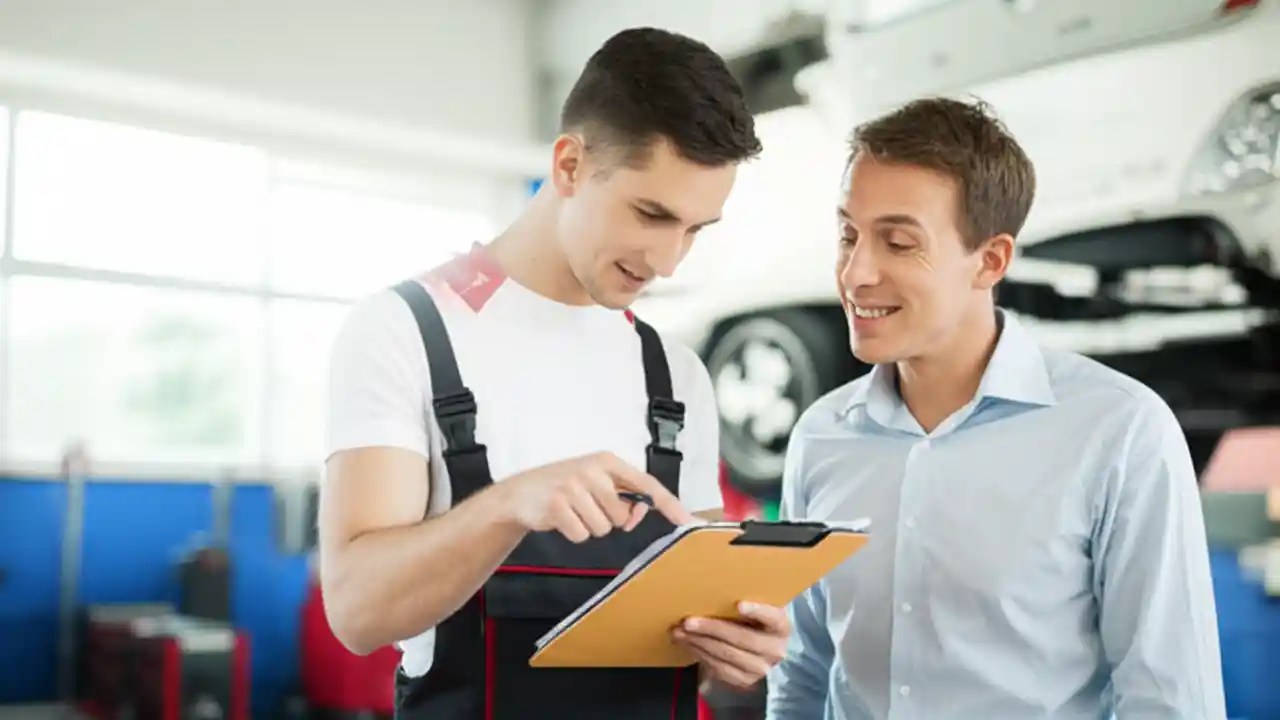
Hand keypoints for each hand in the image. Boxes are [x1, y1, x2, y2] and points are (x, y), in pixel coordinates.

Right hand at [496, 451, 696, 542]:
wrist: (521, 493)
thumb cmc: (566, 487)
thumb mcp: (596, 483)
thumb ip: (622, 496)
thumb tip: (639, 513)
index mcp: (607, 461)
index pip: (646, 483)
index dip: (668, 503)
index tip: (688, 520)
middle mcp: (592, 470)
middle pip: (622, 516)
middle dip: (607, 519)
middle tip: (586, 507)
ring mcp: (573, 486)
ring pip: (603, 528)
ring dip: (589, 526)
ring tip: (572, 511)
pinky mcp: (557, 506)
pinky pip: (582, 535)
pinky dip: (574, 533)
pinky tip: (561, 519)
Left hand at [672, 601, 789, 690]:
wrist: (761, 649)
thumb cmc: (754, 621)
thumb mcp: (757, 609)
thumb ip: (744, 599)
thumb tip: (714, 584)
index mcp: (781, 626)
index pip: (772, 618)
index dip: (757, 611)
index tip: (739, 604)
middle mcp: (775, 650)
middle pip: (742, 638)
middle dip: (712, 628)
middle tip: (688, 621)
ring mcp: (760, 668)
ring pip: (726, 654)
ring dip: (699, 642)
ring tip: (679, 630)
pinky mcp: (744, 681)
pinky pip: (718, 667)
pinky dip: (699, 653)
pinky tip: (686, 642)